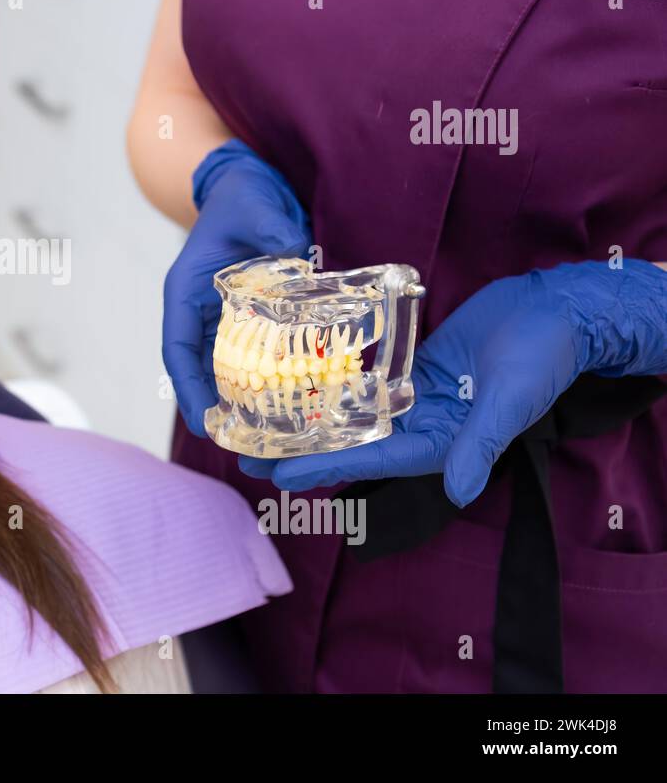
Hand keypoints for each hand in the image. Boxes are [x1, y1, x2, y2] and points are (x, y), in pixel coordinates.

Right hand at [163, 139, 311, 436]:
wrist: (250, 186)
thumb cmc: (242, 195)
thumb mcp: (254, 206)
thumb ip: (272, 229)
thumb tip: (295, 251)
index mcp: (186, 290)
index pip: (177, 348)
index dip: (187, 387)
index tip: (204, 420)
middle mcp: (199, 309)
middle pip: (197, 369)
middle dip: (212, 406)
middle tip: (235, 442)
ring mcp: (222, 315)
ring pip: (221, 367)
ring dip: (235, 399)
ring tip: (258, 434)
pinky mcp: (248, 315)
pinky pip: (250, 354)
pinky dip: (261, 378)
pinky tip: (283, 400)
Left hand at [239, 259, 666, 505]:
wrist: (558, 311)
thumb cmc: (540, 359)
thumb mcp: (510, 403)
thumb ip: (481, 446)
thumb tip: (459, 491)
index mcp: (442, 443)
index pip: (370, 461)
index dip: (323, 469)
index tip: (278, 476)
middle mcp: (422, 426)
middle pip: (350, 443)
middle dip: (300, 451)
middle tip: (245, 455)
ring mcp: (417, 396)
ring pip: (353, 413)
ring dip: (310, 418)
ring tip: (260, 422)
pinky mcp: (415, 367)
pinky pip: (368, 380)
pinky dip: (336, 384)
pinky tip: (299, 381)